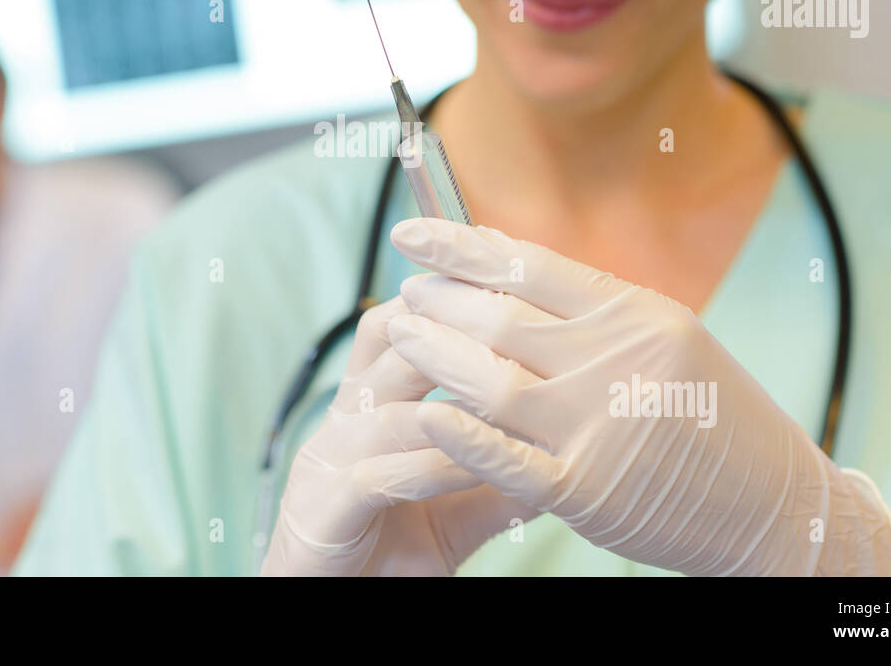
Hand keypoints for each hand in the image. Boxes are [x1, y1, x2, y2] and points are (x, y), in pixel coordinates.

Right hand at [261, 296, 536, 575]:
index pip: (394, 326)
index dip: (440, 299)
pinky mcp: (326, 508)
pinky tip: (480, 465)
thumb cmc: (389, 546)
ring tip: (515, 397)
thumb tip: (563, 446)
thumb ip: (498, 472)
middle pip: (391, 349)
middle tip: (519, 323)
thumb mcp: (455, 505)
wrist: (328, 606)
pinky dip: (434, 467)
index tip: (504, 284)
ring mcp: (329, 461)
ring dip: (455, 403)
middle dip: (454, 332)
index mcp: (366, 404)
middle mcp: (343, 420)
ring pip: (393, 411)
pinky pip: (381, 475)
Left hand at [387, 217, 890, 576]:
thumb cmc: (717, 419)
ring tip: (400, 335)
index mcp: (636, 314)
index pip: (530, 266)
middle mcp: (616, 360)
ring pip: (490, 378)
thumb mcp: (670, 340)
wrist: (781, 509)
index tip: (412, 233)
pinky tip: (424, 412)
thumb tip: (506, 270)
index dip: (461, 247)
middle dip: (439, 297)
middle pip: (501, 316)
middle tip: (403, 288)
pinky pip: (506, 456)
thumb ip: (592, 312)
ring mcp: (600, 426)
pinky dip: (460, 433)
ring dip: (435, 353)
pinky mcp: (587, 490)